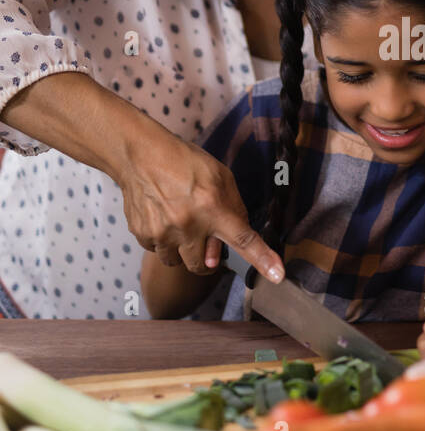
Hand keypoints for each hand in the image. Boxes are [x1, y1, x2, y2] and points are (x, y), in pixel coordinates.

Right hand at [117, 128, 283, 281]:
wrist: (141, 155)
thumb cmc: (184, 162)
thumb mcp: (220, 177)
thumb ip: (233, 207)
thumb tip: (239, 234)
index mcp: (212, 208)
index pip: (243, 240)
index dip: (262, 259)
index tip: (277, 275)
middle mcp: (187, 225)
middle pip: (204, 266)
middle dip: (207, 260)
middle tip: (204, 242)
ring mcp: (162, 233)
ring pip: (178, 261)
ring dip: (183, 250)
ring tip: (179, 223)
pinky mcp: (142, 234)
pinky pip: (158, 250)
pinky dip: (163, 240)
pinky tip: (163, 218)